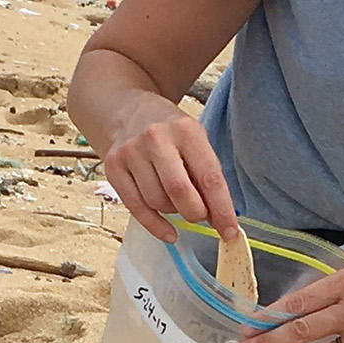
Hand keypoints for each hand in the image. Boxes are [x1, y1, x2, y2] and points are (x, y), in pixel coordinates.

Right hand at [101, 97, 237, 242]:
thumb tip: (219, 218)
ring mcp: (131, 152)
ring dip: (174, 212)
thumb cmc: (170, 130)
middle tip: (201, 215)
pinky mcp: (113, 167)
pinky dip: (156, 226)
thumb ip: (207, 175)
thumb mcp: (195, 140)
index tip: (230, 232)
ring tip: (177, 200)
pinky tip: (169, 232)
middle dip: (196, 213)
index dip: (222, 209)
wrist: (127, 110)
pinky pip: (136, 208)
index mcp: (186, 130)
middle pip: (180, 192)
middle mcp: (156, 138)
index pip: (209, 177)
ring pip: (158, 202)